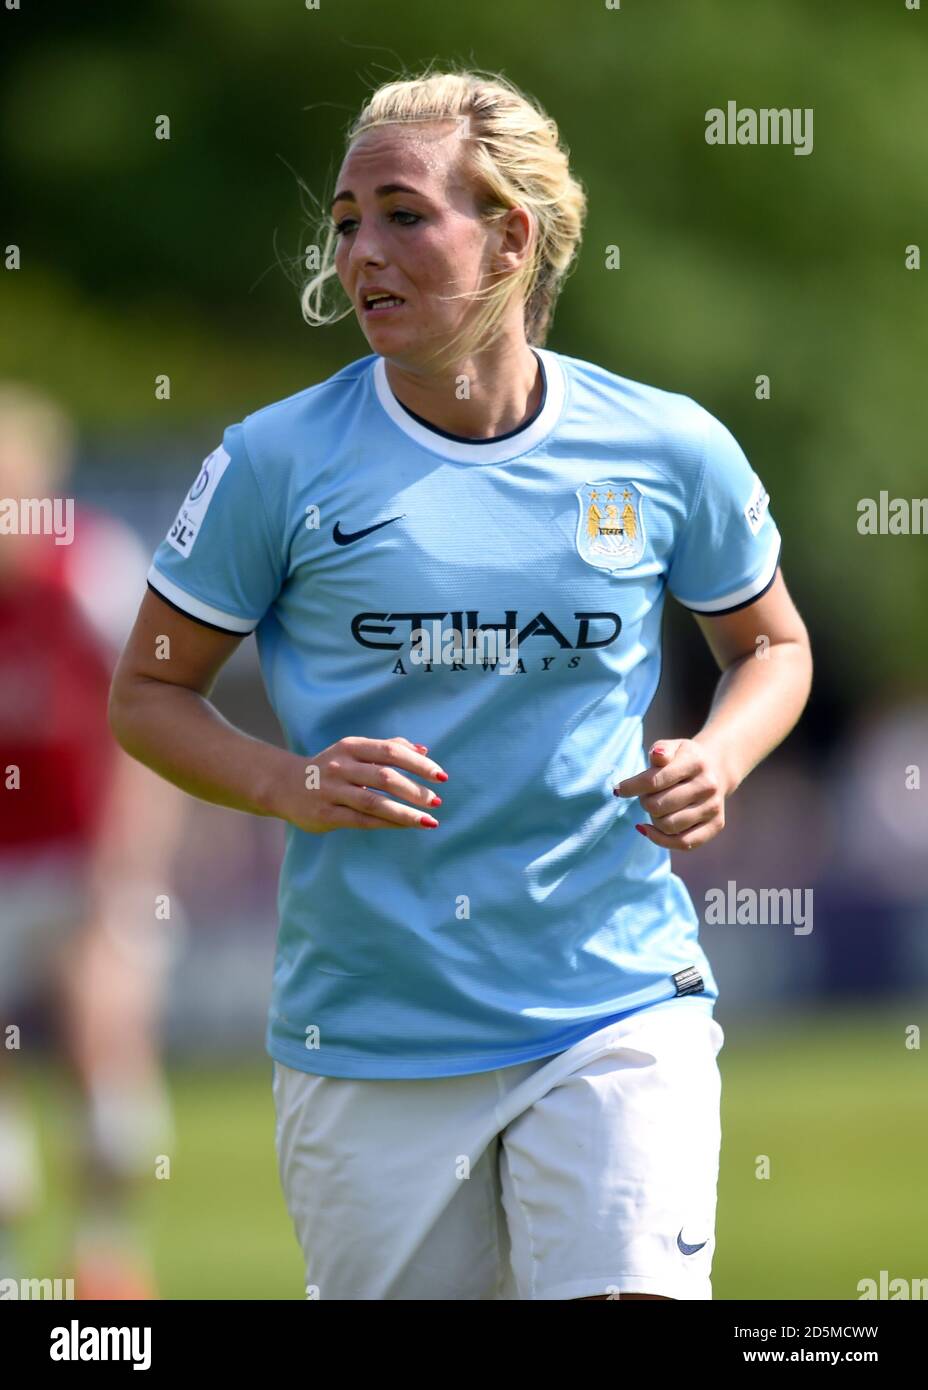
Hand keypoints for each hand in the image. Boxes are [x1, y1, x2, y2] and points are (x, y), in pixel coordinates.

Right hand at [282, 735, 447, 832]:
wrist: (285, 785)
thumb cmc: (331, 767)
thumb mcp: (355, 750)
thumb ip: (389, 747)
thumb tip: (424, 751)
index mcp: (351, 747)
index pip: (391, 751)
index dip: (418, 764)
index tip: (441, 776)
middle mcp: (341, 766)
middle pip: (385, 777)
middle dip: (415, 790)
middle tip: (436, 801)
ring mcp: (331, 791)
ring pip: (374, 802)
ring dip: (405, 812)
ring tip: (429, 820)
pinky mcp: (325, 814)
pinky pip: (361, 820)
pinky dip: (387, 824)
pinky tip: (406, 826)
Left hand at [613, 738, 727, 850]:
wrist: (716, 770)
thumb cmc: (683, 759)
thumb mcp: (672, 747)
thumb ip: (660, 750)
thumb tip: (657, 756)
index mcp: (695, 762)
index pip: (654, 780)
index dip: (631, 787)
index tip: (618, 790)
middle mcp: (708, 786)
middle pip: (658, 806)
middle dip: (644, 802)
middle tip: (646, 796)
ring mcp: (713, 807)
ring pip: (668, 826)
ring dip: (653, 819)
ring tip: (656, 808)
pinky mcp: (716, 825)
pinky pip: (683, 843)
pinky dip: (660, 839)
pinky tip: (650, 828)